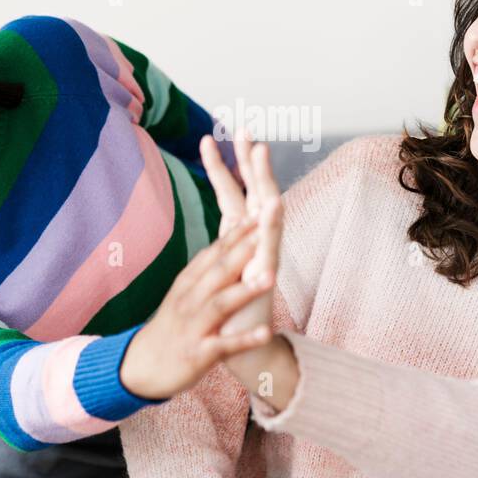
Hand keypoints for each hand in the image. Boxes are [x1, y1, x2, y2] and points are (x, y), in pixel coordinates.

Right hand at [120, 218, 273, 400]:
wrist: (140, 367)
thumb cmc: (171, 326)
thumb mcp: (183, 293)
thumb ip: (205, 270)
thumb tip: (228, 241)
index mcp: (188, 283)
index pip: (214, 253)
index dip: (235, 233)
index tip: (257, 213)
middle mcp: (190, 300)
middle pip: (218, 272)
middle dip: (242, 251)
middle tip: (265, 231)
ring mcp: (194, 327)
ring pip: (221, 304)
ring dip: (246, 291)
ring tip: (270, 278)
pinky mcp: (198, 354)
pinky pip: (224, 346)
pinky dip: (245, 339)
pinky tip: (266, 334)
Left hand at [199, 129, 282, 339]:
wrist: (245, 348)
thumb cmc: (231, 309)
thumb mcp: (222, 269)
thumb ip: (223, 243)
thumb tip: (220, 217)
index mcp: (240, 237)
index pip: (231, 192)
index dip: (220, 166)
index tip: (205, 137)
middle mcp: (256, 241)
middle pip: (253, 190)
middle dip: (248, 160)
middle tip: (245, 129)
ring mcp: (265, 254)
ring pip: (267, 208)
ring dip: (265, 179)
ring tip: (262, 152)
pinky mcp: (269, 272)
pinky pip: (272, 242)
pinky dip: (272, 222)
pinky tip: (271, 203)